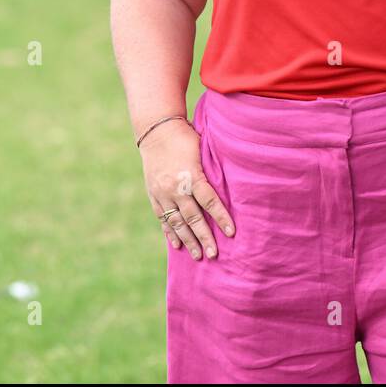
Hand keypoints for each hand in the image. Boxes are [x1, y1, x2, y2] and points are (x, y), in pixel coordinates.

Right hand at [139, 119, 234, 260]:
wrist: (156, 130)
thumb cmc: (186, 137)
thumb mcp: (203, 150)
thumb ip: (212, 170)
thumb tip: (232, 185)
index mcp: (191, 176)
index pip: (210, 202)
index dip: (221, 218)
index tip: (232, 233)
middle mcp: (175, 188)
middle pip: (193, 218)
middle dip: (204, 237)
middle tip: (214, 254)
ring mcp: (162, 193)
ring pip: (176, 222)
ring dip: (187, 240)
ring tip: (197, 256)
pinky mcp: (153, 194)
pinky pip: (162, 217)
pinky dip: (170, 232)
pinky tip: (176, 245)